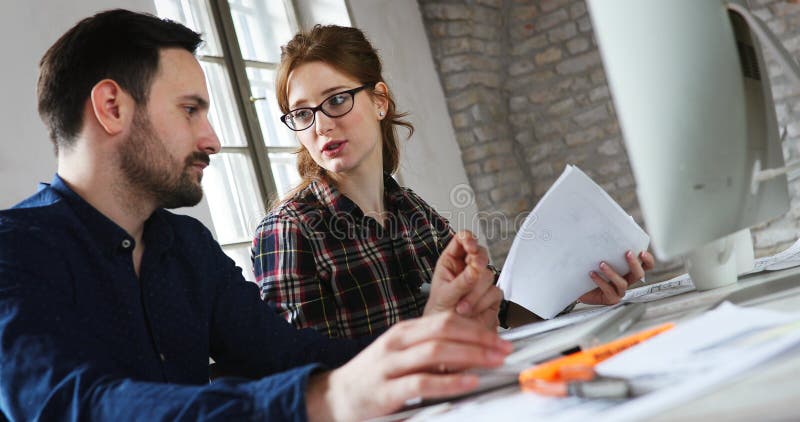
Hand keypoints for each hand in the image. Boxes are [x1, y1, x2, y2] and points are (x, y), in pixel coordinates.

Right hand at [305, 312, 512, 420]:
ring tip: (493, 362)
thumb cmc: (374, 376)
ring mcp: (391, 365)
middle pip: (445, 331)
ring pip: (436, 351)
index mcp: (404, 331)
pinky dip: (449, 380)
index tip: (500, 338)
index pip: (446, 320)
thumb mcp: (400, 354)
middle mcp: (398, 343)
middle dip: (480, 339)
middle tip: (504, 349)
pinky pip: (423, 381)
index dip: (476, 328)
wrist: (335, 396)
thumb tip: (470, 352)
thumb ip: (429, 350)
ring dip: (471, 355)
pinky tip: (468, 382)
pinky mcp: (387, 390)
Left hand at [424, 231, 502, 329]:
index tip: (470, 245)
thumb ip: (461, 281)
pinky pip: (495, 292)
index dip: (468, 239)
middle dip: (478, 262)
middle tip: (474, 270)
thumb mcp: (445, 295)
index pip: (462, 240)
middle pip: (481, 253)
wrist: (449, 336)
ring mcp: (480, 283)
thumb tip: (475, 269)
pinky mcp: (491, 297)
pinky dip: (483, 302)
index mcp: (451, 262)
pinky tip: (471, 310)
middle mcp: (467, 269)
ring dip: (476, 291)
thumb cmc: (439, 313)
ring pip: (489, 274)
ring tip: (462, 306)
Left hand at [579, 250, 654, 305]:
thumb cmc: (590, 269)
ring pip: (622, 283)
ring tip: (601, 264)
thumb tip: (611, 227)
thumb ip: (608, 245)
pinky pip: (608, 290)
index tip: (641, 251)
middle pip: (638, 275)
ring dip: (612, 273)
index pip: (645, 266)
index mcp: (627, 270)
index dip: (647, 260)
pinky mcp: (610, 298)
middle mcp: (626, 281)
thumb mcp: (599, 255)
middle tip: (627, 253)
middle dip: (634, 264)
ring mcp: (619, 291)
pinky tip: (592, 274)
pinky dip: (600, 281)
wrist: (578, 286)